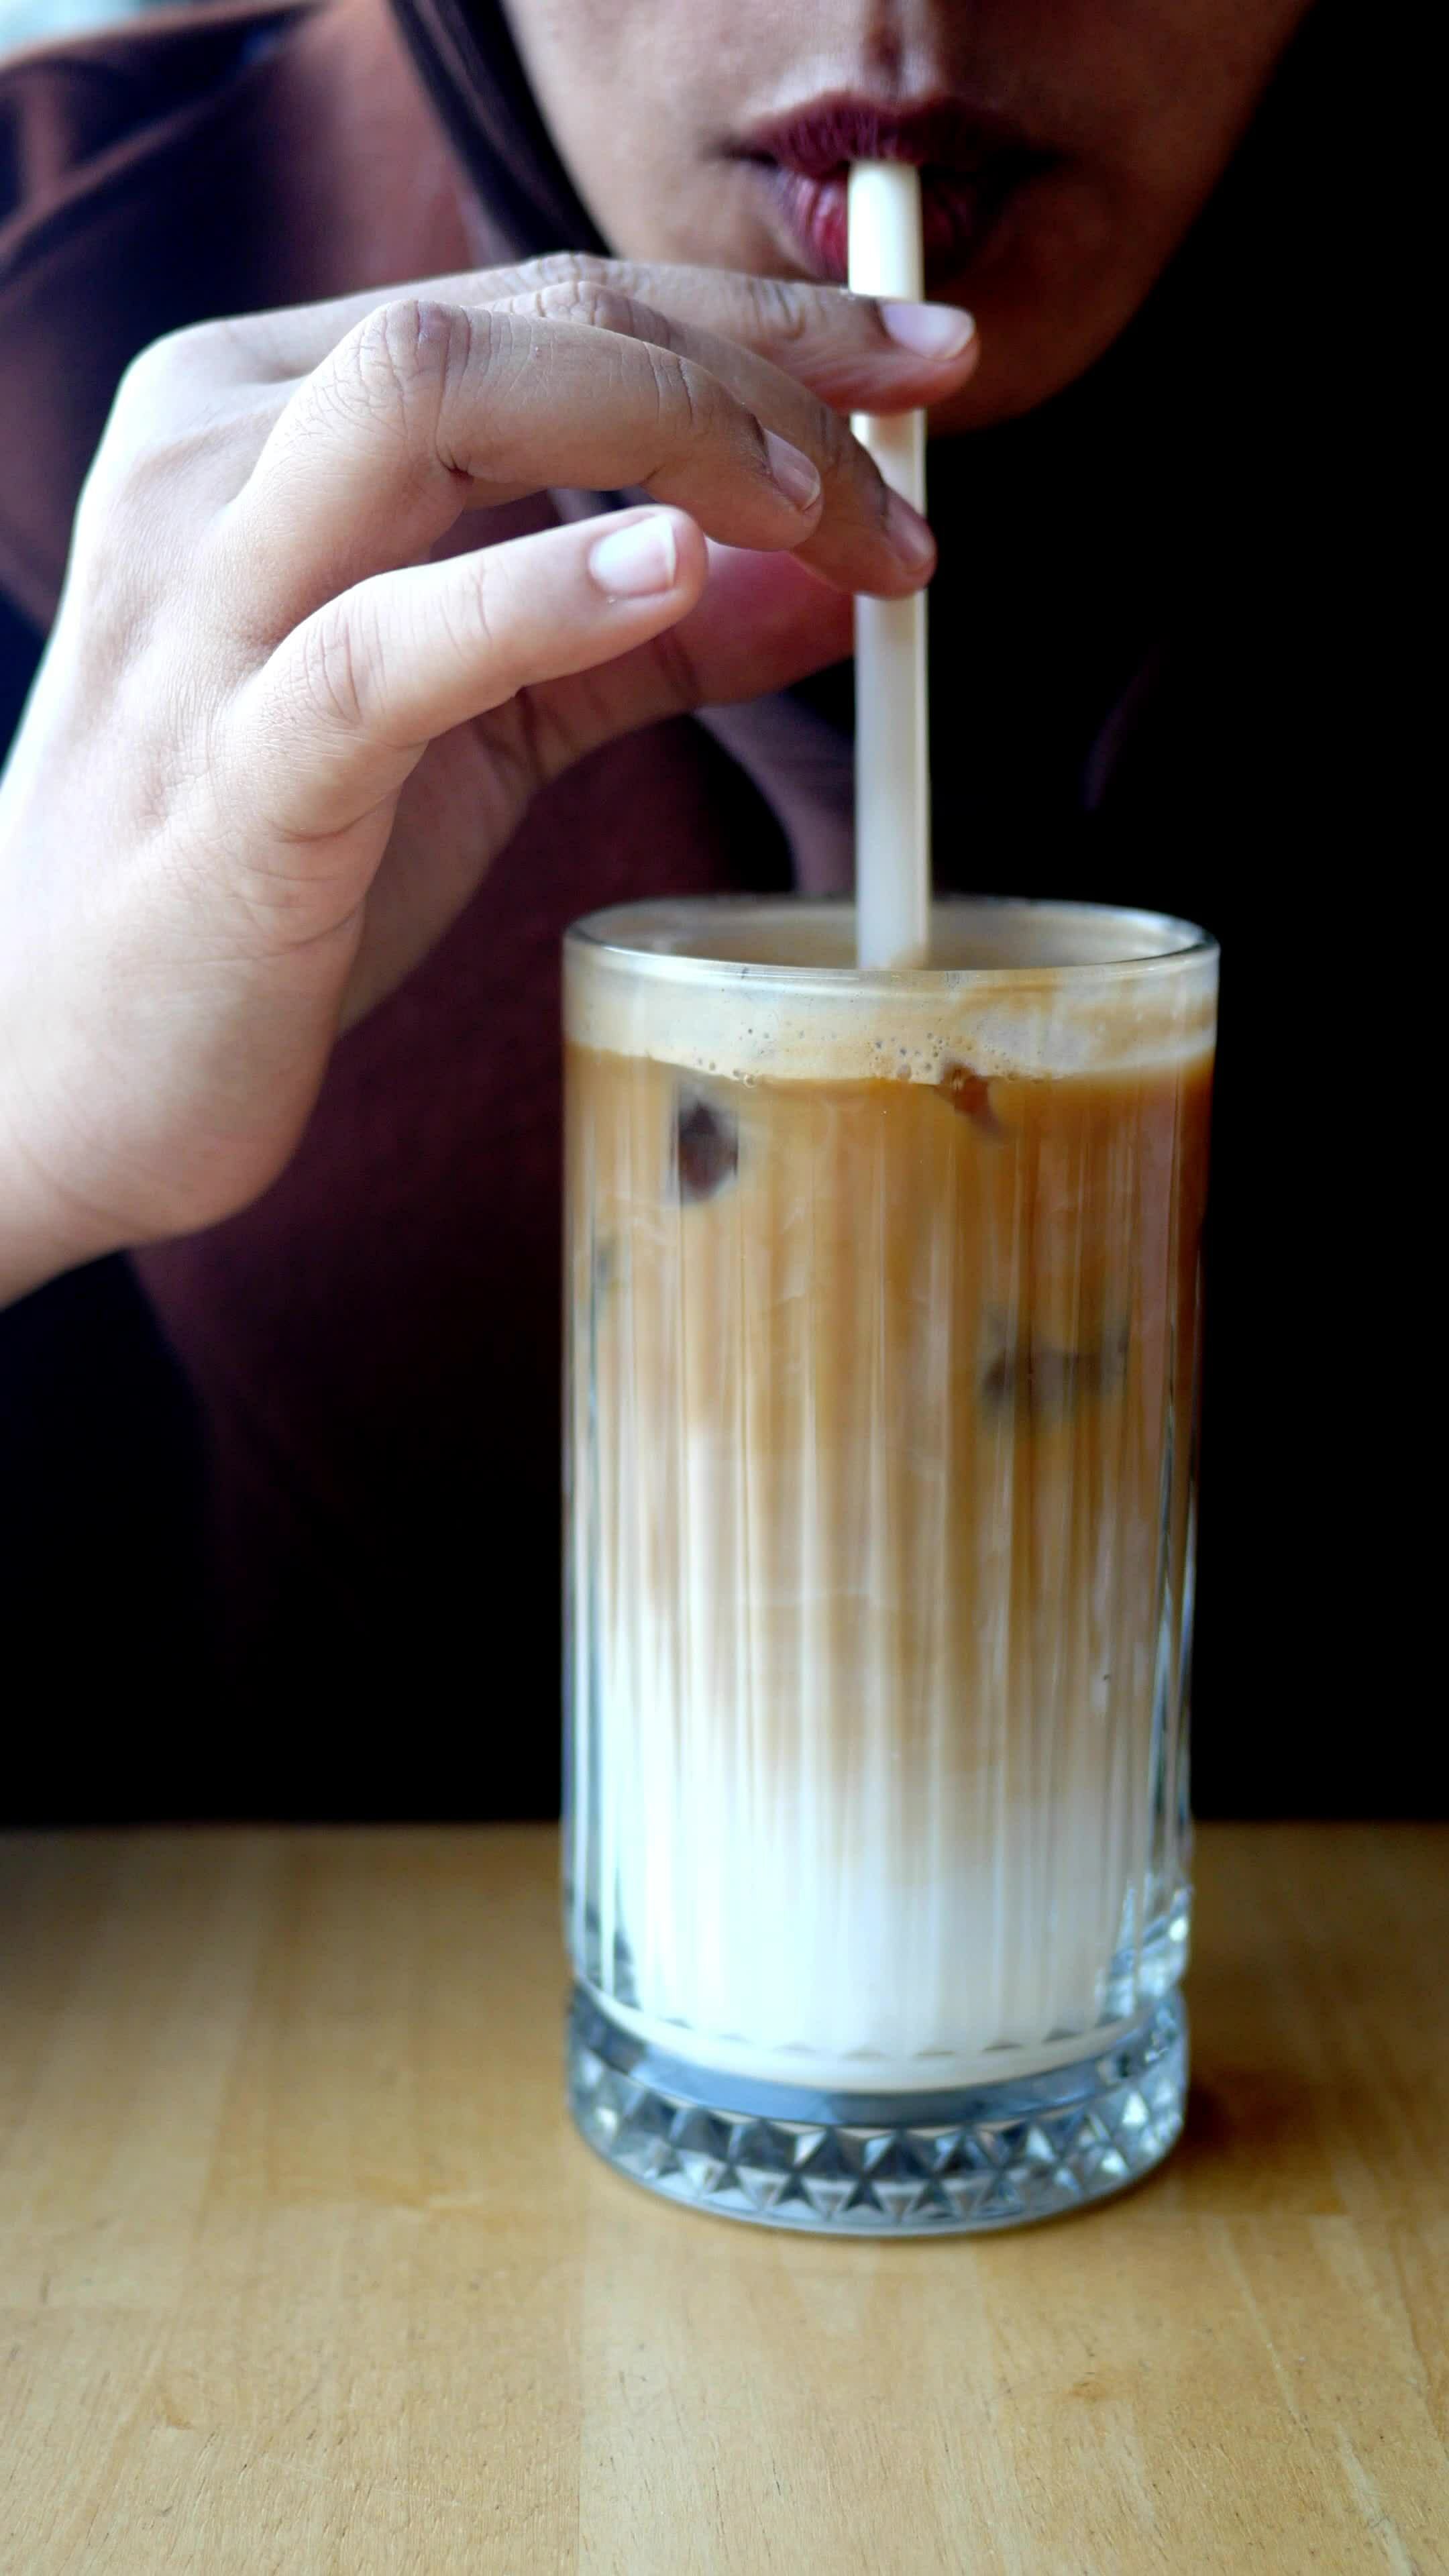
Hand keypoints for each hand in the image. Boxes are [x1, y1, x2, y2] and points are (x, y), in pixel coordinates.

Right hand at [0, 253, 975, 1299]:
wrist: (64, 1069)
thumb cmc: (264, 879)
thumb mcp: (478, 730)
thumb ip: (639, 644)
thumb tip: (828, 580)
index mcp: (262, 419)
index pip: (539, 299)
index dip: (756, 318)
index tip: (922, 369)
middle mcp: (214, 463)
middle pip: (515, 315)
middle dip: (752, 360)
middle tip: (913, 464)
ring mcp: (205, 610)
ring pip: (427, 395)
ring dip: (668, 427)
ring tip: (817, 517)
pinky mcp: (230, 775)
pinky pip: (381, 648)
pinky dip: (536, 593)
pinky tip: (670, 572)